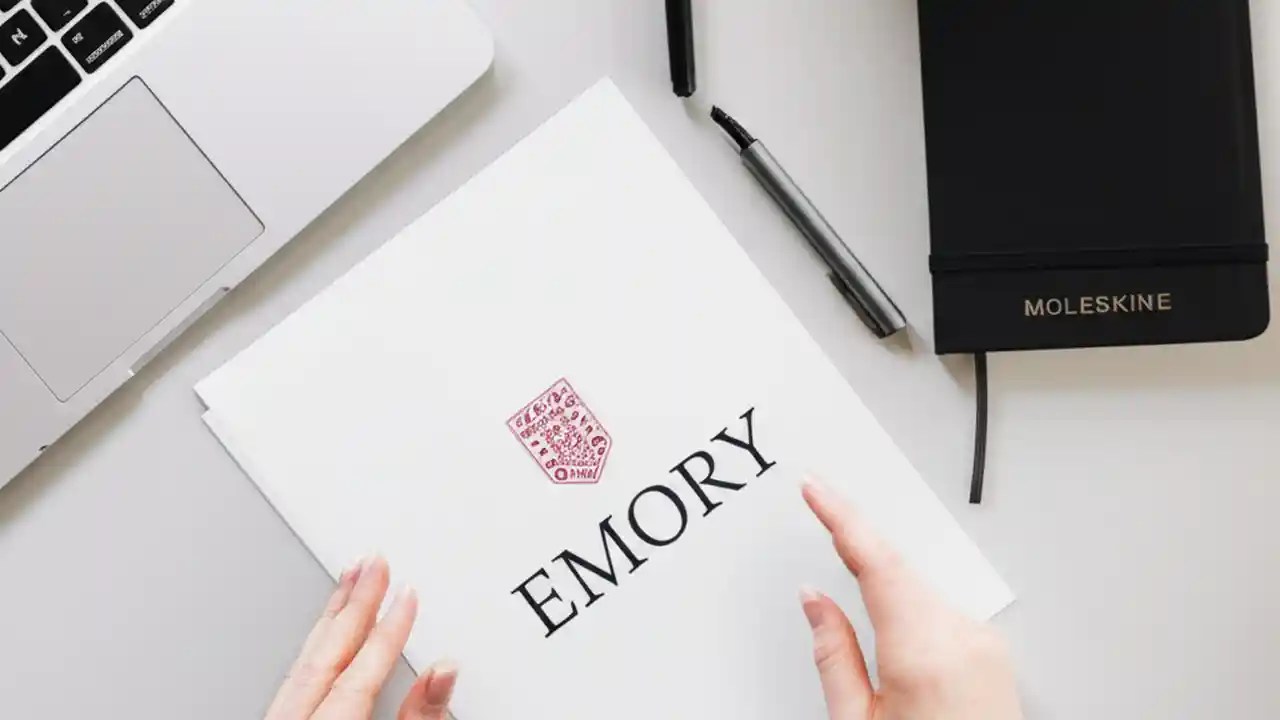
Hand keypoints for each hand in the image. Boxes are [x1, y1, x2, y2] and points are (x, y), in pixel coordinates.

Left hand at [265, 557, 456, 719]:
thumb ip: (420, 716)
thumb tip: (443, 671)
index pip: (361, 671)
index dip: (390, 630)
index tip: (408, 594)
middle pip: (328, 653)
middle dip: (357, 603)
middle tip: (376, 562)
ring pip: (305, 658)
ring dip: (332, 614)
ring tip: (351, 576)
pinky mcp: (275, 719)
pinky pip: (296, 671)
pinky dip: (316, 641)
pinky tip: (328, 625)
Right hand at [800, 477, 1021, 719]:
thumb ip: (833, 655)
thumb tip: (815, 602)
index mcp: (925, 653)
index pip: (876, 562)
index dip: (842, 517)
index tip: (817, 489)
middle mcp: (964, 639)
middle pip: (899, 571)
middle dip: (857, 545)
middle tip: (820, 504)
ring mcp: (986, 646)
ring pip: (919, 590)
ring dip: (885, 582)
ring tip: (849, 576)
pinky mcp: (994, 655)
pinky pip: (941, 612)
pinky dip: (910, 606)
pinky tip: (892, 618)